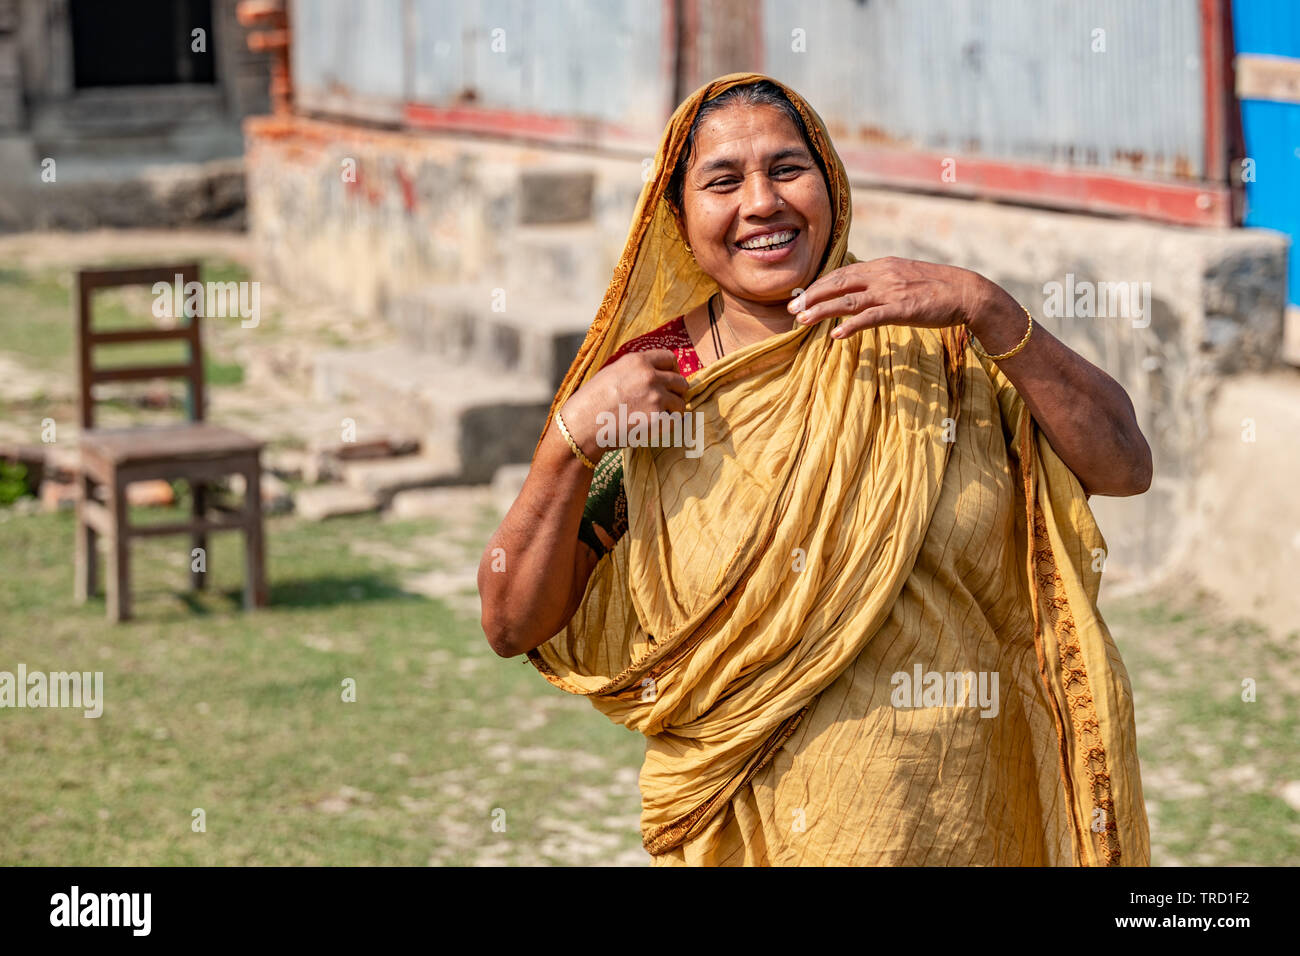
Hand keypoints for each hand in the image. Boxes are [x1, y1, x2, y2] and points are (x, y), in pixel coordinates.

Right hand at [559, 349, 688, 460]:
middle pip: (680, 382)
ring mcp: (656, 397)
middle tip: (666, 402)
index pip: (670, 358)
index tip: (668, 380)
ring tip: (656, 417)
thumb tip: (652, 374)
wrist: (582, 425)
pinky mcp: (658, 419)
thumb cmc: (591, 402)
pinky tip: (651, 427)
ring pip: (680, 403)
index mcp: (638, 361)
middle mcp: (650, 376)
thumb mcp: (611, 373)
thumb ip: (634, 370)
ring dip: (672, 411)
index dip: (671, 370)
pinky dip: (666, 426)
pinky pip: (674, 422)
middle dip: (675, 392)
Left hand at [788, 256, 994, 338]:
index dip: (819, 285)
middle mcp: (882, 275)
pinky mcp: (901, 309)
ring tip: (801, 321)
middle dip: (812, 296)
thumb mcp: (903, 278)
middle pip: (838, 283)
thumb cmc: (935, 289)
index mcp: (881, 266)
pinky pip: (870, 318)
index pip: (842, 273)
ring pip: (847, 300)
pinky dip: (850, 325)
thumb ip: (880, 282)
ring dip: (821, 310)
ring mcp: (891, 292)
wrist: (965, 292)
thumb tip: (860, 291)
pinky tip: (835, 334)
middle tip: (791, 309)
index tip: (801, 296)